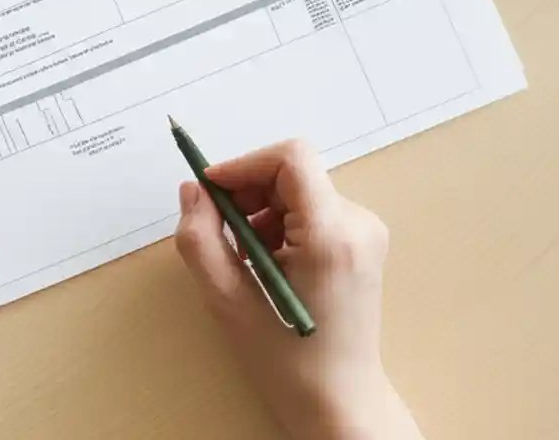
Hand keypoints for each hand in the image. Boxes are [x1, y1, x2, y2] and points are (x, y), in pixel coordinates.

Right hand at [175, 139, 422, 439]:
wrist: (338, 401)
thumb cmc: (286, 360)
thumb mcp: (227, 301)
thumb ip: (201, 239)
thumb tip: (193, 191)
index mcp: (332, 234)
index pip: (291, 158)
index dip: (243, 165)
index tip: (210, 191)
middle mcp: (358, 223)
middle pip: (292, 174)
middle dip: (248, 195)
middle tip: (223, 236)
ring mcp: (365, 232)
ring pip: (298, 192)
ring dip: (261, 214)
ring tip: (247, 260)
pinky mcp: (362, 242)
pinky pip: (312, 211)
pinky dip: (280, 226)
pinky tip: (269, 265)